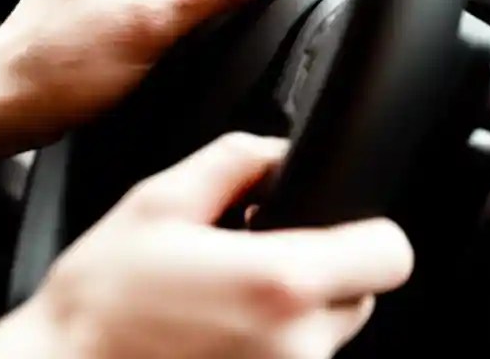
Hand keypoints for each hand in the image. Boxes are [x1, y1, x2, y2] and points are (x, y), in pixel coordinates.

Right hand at [0, 133, 413, 358]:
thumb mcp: (159, 201)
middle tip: (257, 261)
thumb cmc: (99, 303)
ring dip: (292, 316)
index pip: (390, 255)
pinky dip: (268, 350)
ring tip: (223, 304)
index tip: (339, 228)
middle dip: (322, 272)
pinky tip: (216, 336)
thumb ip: (234, 159)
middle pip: (361, 296)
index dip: (369, 232)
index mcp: (281, 283)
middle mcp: (297, 346)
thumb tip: (275, 150)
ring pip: (326, 337)